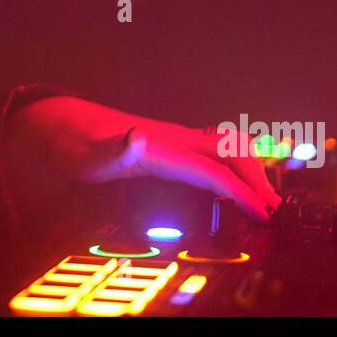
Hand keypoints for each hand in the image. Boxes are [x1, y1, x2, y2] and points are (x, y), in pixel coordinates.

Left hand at [2, 97, 282, 222]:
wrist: (64, 123)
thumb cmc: (76, 145)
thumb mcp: (88, 156)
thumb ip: (113, 151)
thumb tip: (137, 138)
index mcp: (161, 147)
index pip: (212, 171)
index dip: (240, 192)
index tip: (262, 213)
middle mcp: (174, 138)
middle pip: (230, 149)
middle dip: (257, 177)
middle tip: (273, 209)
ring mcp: (175, 137)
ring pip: (226, 143)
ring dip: (250, 166)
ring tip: (264, 196)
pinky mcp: (172, 141)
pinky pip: (215, 147)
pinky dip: (236, 161)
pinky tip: (238, 180)